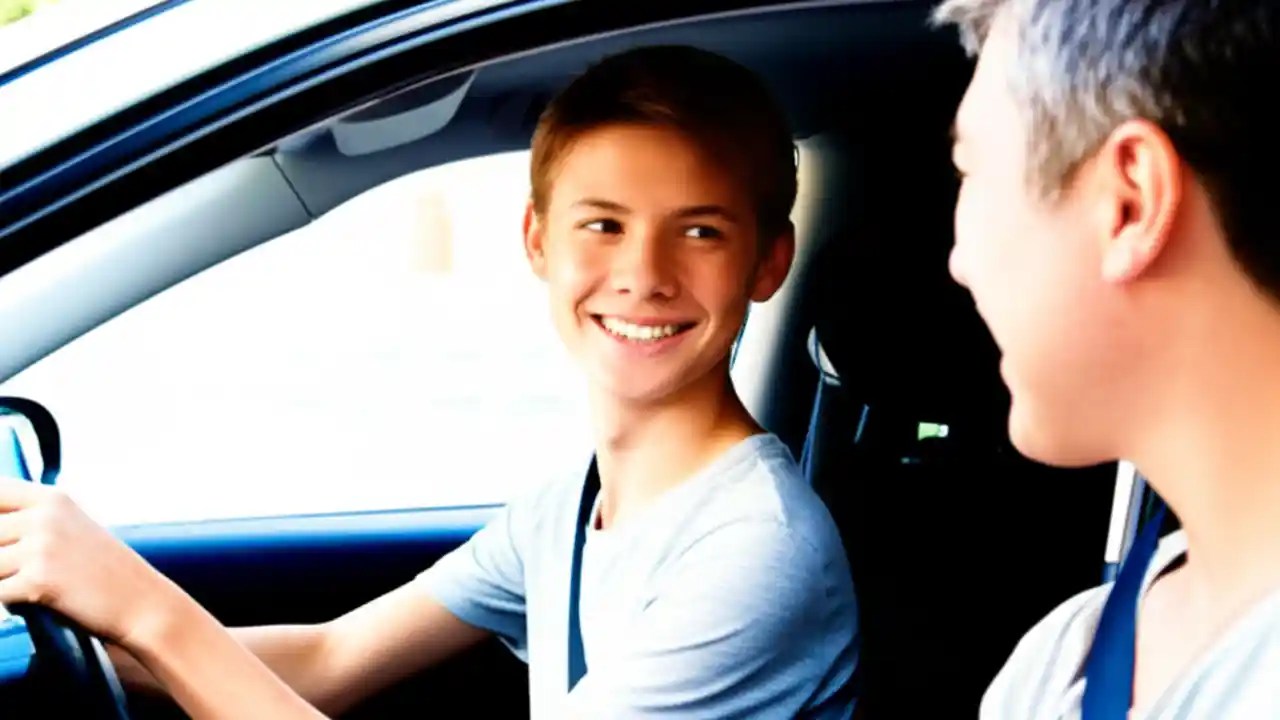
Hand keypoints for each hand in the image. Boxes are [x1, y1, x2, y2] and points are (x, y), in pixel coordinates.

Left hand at [0, 477, 171, 645]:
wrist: (141, 604)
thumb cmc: (103, 573)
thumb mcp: (71, 529)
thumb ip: (28, 522)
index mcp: (52, 500)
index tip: (6, 537)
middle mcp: (46, 516)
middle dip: (1, 558)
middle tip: (25, 567)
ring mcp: (43, 547)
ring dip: (4, 580)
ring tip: (32, 584)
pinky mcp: (39, 581)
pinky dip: (8, 601)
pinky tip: (33, 599)